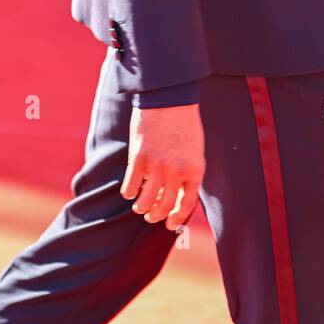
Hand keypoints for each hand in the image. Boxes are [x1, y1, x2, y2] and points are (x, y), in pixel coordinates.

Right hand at [121, 103, 204, 230]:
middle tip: (151, 216)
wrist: (168, 100)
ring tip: (140, 207)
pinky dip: (129, 192)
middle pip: (165, 206)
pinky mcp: (139, 159)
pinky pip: (131, 186)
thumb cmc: (184, 124)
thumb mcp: (195, 150)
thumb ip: (187, 173)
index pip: (187, 204)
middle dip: (156, 215)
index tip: (169, 224)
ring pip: (146, 201)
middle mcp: (176, 172)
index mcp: (194, 170)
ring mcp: (157, 166)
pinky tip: (129, 191)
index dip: (177, 218)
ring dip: (142, 208)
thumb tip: (177, 197)